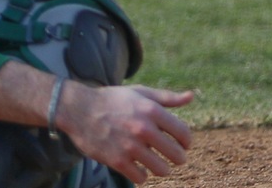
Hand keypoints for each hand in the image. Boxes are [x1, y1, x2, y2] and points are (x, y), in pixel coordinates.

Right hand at [58, 82, 193, 183]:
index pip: (183, 133)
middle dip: (179, 158)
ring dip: (163, 169)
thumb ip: (168, 98)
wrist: (79, 110)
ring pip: (160, 169)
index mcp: (152, 111)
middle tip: (176, 159)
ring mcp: (130, 147)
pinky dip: (143, 176)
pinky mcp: (117, 161)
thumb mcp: (141, 93)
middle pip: (175, 154)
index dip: (187, 141)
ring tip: (160, 166)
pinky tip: (141, 170)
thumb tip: (191, 97)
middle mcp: (144, 129)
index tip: (185, 145)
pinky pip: (140, 177)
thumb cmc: (114, 100)